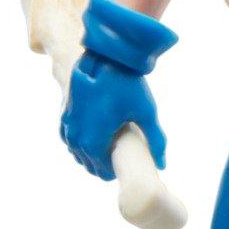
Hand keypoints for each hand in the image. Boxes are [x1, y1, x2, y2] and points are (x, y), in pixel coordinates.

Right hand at [59, 0, 176, 178]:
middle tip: (118, 165)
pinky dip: (78, 143)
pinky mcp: (65, 113)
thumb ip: (156, 140)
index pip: (101, 170)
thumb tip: (163, 163)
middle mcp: (76, 136)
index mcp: (93, 141)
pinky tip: (90, 142)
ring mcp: (68, 124)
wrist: (103, 56)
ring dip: (88, 156)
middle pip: (87, 163)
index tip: (125, 171)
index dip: (113, 173)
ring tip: (106, 156)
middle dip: (101, 166)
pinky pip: (69, 138)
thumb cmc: (127, 84)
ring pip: (76, 152)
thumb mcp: (146, 112)